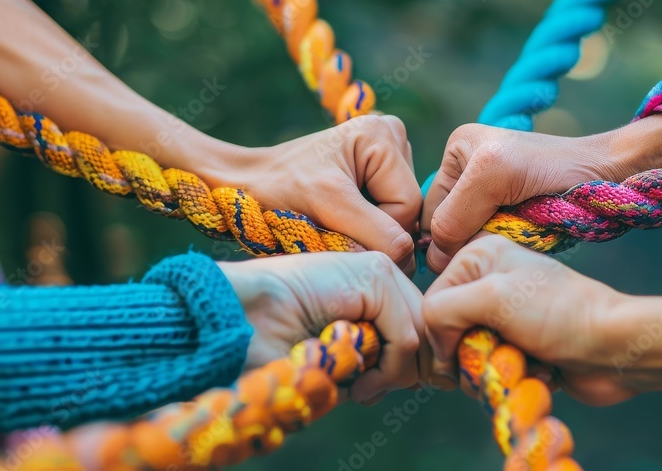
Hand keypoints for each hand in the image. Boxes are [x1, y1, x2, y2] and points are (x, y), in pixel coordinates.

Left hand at [205, 115, 420, 271]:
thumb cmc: (279, 191)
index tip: (342, 232)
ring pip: (400, 210)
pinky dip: (368, 218)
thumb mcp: (331, 211)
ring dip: (372, 224)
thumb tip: (411, 260)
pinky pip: (390, 206)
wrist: (249, 182)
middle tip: (337, 225)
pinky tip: (341, 210)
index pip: (409, 204)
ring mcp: (386, 147)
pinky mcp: (378, 164)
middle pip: (408, 206)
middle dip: (377, 227)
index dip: (381, 232)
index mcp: (383, 133)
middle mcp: (391, 133)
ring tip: (337, 214)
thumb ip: (378, 235)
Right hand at [217, 251, 425, 403]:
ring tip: (359, 388)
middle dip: (408, 371)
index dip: (412, 366)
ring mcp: (377, 269)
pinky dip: (387, 370)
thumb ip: (376, 358)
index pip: (419, 326)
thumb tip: (425, 376)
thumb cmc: (273, 339)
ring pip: (420, 334)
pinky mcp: (373, 276)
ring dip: (394, 375)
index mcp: (370, 286)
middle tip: (368, 391)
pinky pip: (406, 336)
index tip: (380, 390)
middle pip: (426, 329)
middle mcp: (378, 273)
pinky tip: (357, 381)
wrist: (235, 316)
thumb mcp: (335, 353)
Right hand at [421, 117, 661, 272]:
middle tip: (505, 232)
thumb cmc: (559, 167)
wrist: (610, 177)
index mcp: (457, 153)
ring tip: (518, 234)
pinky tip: (525, 241)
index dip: (444, 234)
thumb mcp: (494, 176)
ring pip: (469, 245)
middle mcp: (468, 175)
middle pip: (447, 231)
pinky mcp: (511, 223)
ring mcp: (490, 202)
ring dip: (490, 246)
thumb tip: (434, 255)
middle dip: (470, 239)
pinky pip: (492, 249)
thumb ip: (454, 212)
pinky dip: (505, 250)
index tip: (480, 234)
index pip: (427, 211)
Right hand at [422, 235, 637, 405]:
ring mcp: (504, 314)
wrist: (616, 348)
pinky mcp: (520, 344)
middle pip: (447, 334)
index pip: (430, 304)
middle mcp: (488, 281)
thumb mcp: (493, 298)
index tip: (472, 346)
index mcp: (478, 255)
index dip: (444, 334)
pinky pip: (494, 370)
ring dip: (496, 369)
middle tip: (504, 355)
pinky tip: (538, 371)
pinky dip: (513, 376)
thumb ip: (442, 310)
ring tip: (527, 362)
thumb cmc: (559, 315)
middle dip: (473, 355)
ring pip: (470, 358)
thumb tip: (434, 344)